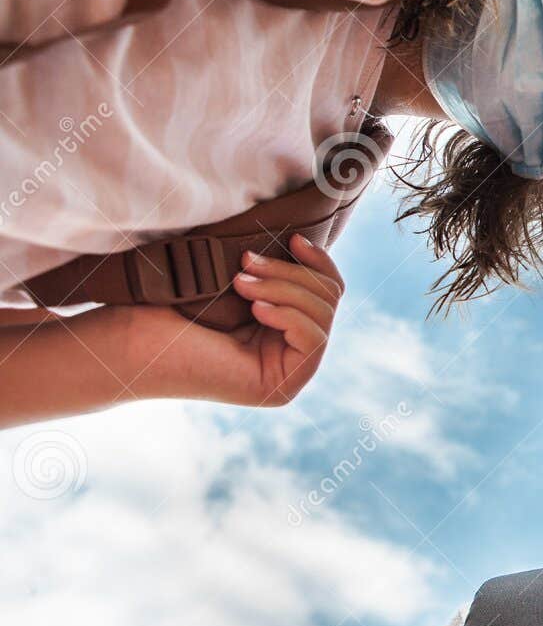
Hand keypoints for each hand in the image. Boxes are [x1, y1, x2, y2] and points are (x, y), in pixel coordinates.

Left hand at [126, 235, 344, 407]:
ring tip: (240, 283)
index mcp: (282, 327)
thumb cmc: (169, 307)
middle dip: (291, 274)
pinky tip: (254, 308)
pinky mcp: (281, 388)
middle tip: (246, 262)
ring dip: (283, 289)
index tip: (292, 237)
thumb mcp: (237, 279)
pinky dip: (289, 316)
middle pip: (328, 299)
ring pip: (322, 315)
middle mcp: (291, 353)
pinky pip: (313, 340)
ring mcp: (289, 374)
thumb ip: (276, 269)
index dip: (318, 261)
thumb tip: (307, 238)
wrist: (131, 342)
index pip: (328, 291)